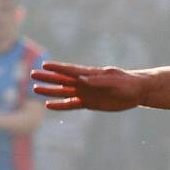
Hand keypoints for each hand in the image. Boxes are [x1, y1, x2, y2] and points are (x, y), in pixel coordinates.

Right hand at [32, 61, 146, 111]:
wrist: (137, 92)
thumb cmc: (127, 83)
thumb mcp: (114, 81)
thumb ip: (98, 81)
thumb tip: (82, 79)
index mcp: (91, 74)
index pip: (71, 70)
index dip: (58, 68)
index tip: (45, 65)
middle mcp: (85, 82)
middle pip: (63, 80)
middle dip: (48, 78)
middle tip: (33, 74)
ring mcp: (86, 93)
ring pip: (64, 92)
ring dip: (50, 91)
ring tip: (35, 89)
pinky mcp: (89, 103)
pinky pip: (71, 104)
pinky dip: (60, 105)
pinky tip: (49, 105)